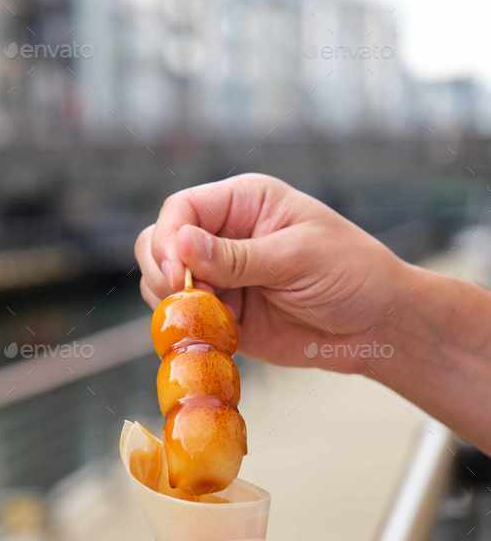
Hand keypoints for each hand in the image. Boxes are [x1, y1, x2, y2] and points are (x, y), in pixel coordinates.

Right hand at [135, 174, 406, 369]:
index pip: (182, 208)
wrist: (378, 325)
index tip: (177, 270)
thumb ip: (237, 256)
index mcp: (244, 203)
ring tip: (210, 318)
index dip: (169, 237)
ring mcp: (223, 277)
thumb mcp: (296, 257)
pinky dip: (189, 329)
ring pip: (165, 284)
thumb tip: (179, 244)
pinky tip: (216, 336)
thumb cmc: (351, 273)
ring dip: (174, 303)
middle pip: (162, 243)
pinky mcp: (226, 315)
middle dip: (164, 271)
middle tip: (189, 297)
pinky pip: (187, 319)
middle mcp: (226, 236)